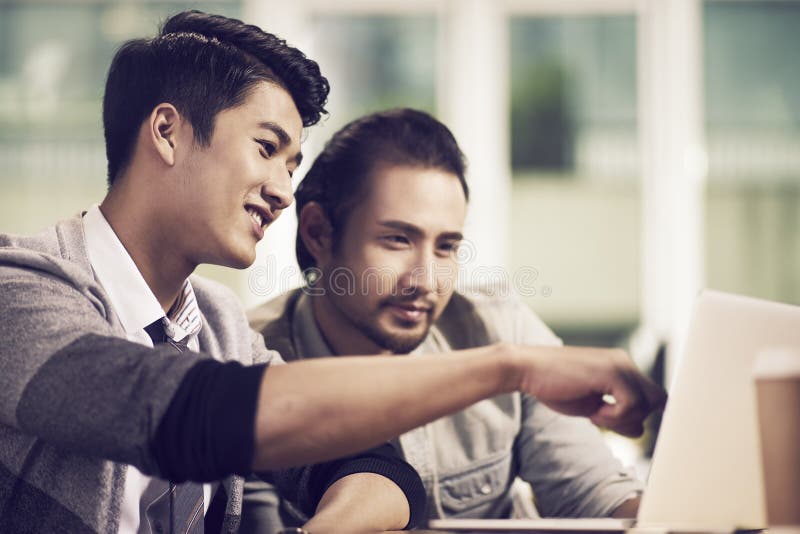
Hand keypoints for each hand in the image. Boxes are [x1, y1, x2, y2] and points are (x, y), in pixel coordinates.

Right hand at [507, 344, 666, 436]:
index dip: (643, 413)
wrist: (527, 369)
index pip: (650, 394)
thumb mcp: (591, 405)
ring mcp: (619, 365)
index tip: (624, 426)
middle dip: (636, 417)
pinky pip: (633, 404)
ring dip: (623, 418)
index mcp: (619, 367)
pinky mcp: (611, 372)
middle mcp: (624, 362)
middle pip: (657, 399)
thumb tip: (639, 429)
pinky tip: (594, 413)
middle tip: (604, 419)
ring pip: (648, 403)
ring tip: (596, 415)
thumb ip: (616, 415)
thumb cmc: (553, 386)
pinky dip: (616, 416)